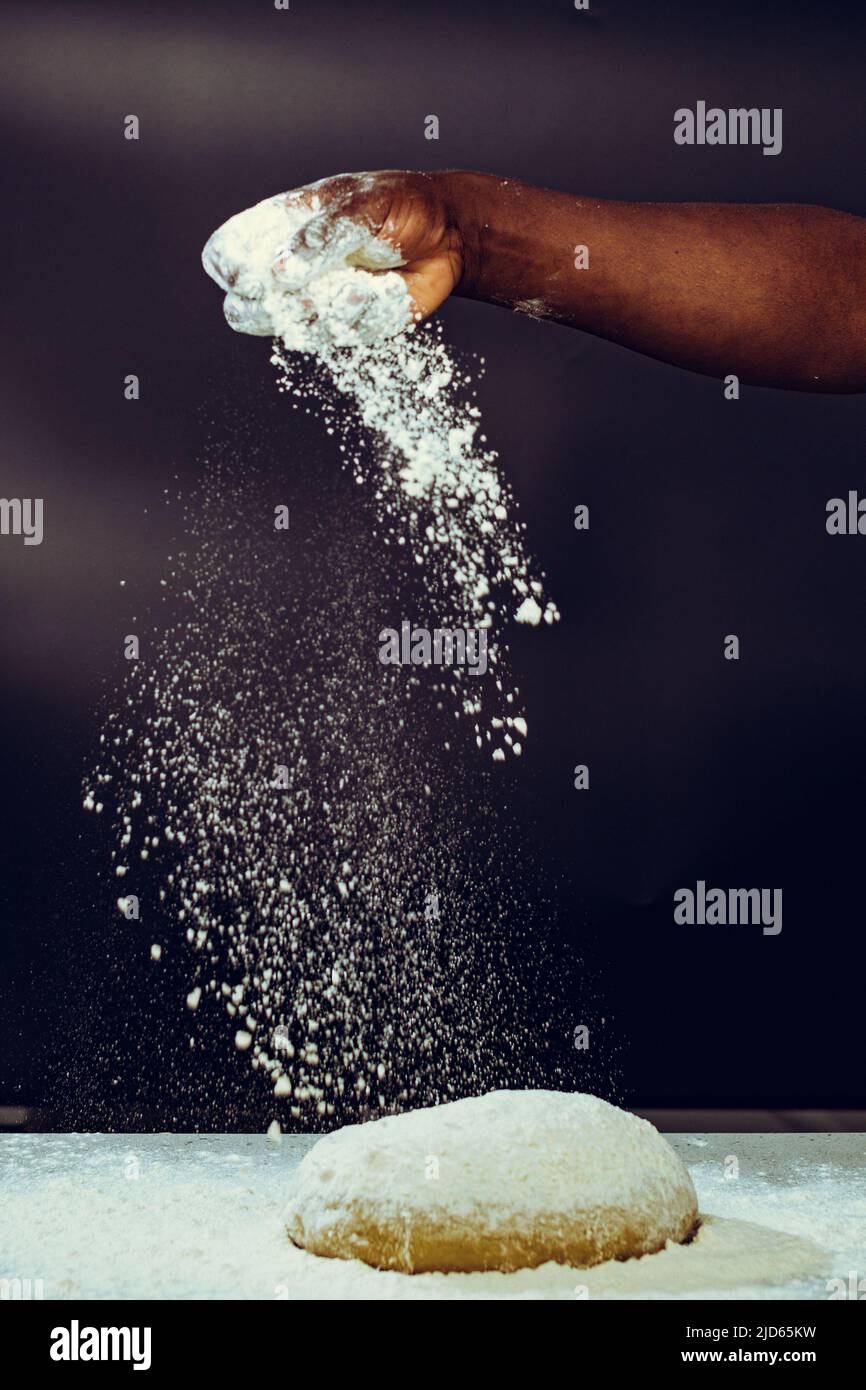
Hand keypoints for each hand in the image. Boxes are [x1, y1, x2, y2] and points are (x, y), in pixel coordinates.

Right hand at [202, 170, 464, 338]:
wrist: (448, 236)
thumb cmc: (400, 206)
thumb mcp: (360, 205)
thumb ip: (319, 235)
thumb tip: (279, 270)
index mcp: (277, 229)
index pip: (224, 255)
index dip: (227, 270)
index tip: (253, 275)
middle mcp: (289, 272)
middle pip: (242, 310)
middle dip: (266, 310)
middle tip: (300, 295)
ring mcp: (316, 304)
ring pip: (290, 332)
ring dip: (320, 313)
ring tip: (355, 287)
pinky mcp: (347, 328)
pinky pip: (341, 336)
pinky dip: (362, 316)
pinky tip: (380, 291)